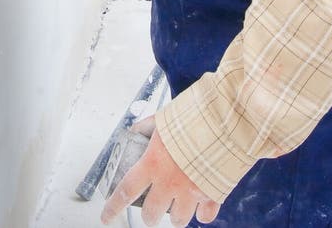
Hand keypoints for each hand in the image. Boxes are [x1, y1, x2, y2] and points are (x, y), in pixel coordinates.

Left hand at [100, 115, 219, 226]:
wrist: (225, 118)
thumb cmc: (192, 115)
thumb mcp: (163, 118)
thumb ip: (147, 128)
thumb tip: (136, 131)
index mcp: (153, 163)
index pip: (126, 191)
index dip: (113, 207)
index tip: (106, 217)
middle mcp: (170, 182)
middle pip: (151, 214)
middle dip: (149, 215)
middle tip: (151, 208)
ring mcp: (192, 192)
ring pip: (178, 220)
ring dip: (175, 215)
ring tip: (175, 205)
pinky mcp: (214, 194)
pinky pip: (206, 216)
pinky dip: (202, 213)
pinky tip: (200, 206)